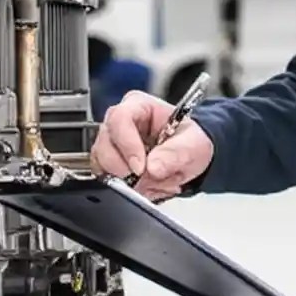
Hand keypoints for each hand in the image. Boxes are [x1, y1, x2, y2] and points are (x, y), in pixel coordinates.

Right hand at [89, 90, 213, 200]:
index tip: (140, 167)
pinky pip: (106, 179)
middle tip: (148, 178)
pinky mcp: (110, 164)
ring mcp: (112, 144)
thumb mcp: (193, 144)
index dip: (127, 145)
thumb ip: (175, 153)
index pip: (120, 119)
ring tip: (155, 182)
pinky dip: (128, 189)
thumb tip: (153, 167)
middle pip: (104, 145)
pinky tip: (148, 187)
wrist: (190, 158)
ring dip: (128, 181)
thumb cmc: (190, 141)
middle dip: (126, 169)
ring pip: (101, 164)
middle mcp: (120, 123)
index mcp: (139, 106)